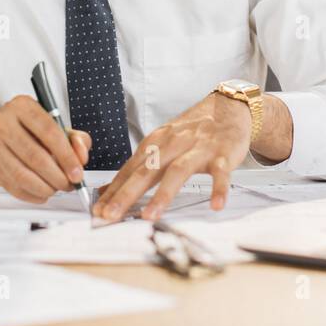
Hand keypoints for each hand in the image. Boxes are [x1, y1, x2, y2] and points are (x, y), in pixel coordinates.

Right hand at [0, 96, 90, 203]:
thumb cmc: (24, 129)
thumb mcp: (51, 124)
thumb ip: (73, 138)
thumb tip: (81, 156)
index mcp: (23, 107)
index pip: (49, 132)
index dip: (67, 156)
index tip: (77, 171)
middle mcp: (4, 123)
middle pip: (36, 156)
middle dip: (58, 176)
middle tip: (69, 184)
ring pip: (23, 175)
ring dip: (45, 188)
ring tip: (55, 189)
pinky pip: (12, 186)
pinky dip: (31, 195)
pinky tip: (41, 193)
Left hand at [92, 92, 250, 222]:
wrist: (228, 108)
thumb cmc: (192, 131)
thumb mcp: (162, 144)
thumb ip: (139, 167)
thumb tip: (108, 190)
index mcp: (156, 143)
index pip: (130, 169)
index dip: (113, 190)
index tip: (97, 210)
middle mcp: (174, 144)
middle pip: (147, 170)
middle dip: (127, 194)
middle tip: (111, 215)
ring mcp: (198, 148)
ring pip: (178, 171)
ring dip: (163, 194)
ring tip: (150, 216)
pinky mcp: (222, 154)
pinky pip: (221, 173)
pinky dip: (218, 189)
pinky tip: (215, 205)